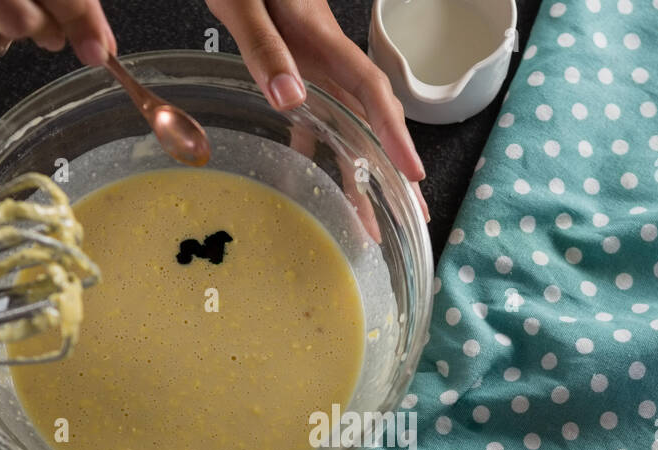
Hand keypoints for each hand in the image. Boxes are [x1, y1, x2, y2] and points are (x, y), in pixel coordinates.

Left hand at [206, 0, 427, 217]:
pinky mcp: (296, 70)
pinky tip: (316, 181)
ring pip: (347, 126)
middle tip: (413, 216)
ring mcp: (314, 66)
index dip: (394, 134)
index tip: (412, 173)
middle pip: (370, 120)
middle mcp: (327, 59)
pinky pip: (315, 119)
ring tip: (371, 220)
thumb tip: (292, 98)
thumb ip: (264, 46)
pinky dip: (319, 152)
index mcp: (323, 40)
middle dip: (393, 170)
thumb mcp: (244, 2)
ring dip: (360, 172)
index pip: (370, 92)